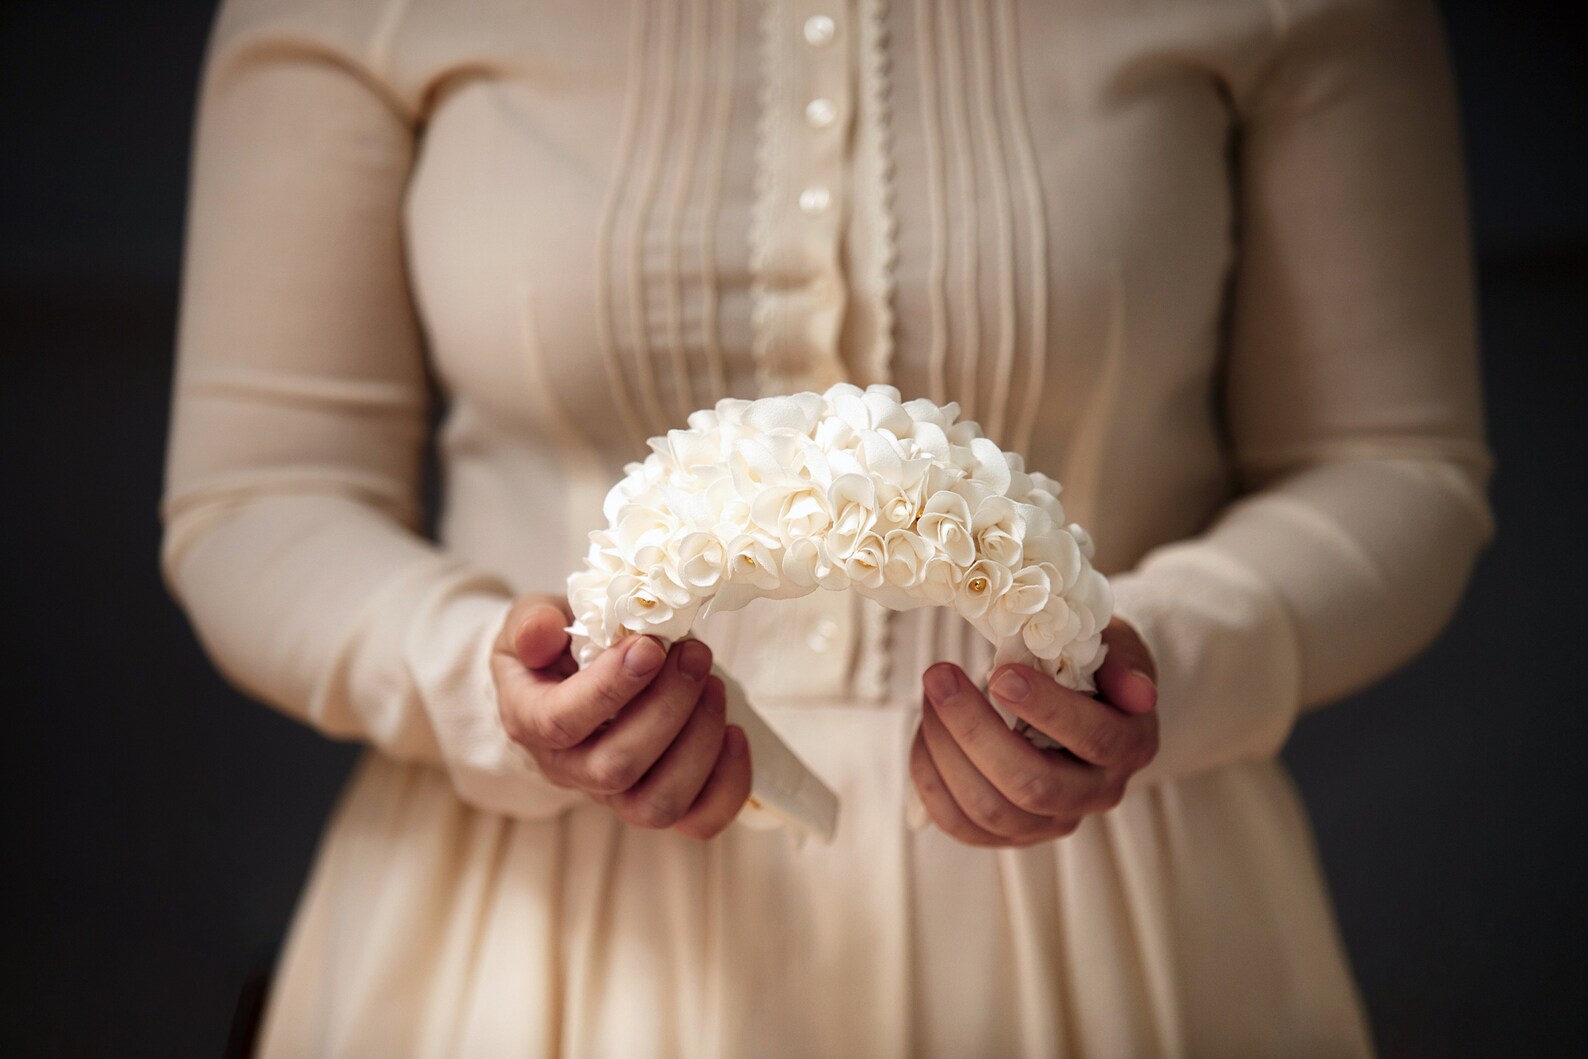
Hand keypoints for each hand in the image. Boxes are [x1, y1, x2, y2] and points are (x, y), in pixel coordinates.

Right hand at [491, 594, 750, 838]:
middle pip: (616, 769)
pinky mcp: (660, 800)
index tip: (649, 646)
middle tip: (694, 655)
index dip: (609, 688)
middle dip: (667, 709)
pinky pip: (698, 820)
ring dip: (699, 742)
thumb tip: (544, 632)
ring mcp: (616, 795)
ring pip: (657, 804)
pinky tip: (735, 732)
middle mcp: (570, 769)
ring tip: (712, 684)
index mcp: (530, 721)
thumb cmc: (557, 647)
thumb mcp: (531, 618)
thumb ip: (532, 622)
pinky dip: (727, 782)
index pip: (561, 723)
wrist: (572, 680)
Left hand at [910, 617, 1158, 846]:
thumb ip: (1122, 660)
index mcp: (1131, 744)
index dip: (1046, 709)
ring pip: (991, 810)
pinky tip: (925, 735)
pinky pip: (962, 825)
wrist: (1085, 698)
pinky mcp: (1013, 832)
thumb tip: (1139, 691)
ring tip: (929, 696)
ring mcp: (1054, 819)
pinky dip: (932, 781)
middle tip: (939, 677)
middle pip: (1032, 785)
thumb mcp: (1116, 644)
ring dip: (945, 752)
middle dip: (975, 730)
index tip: (1000, 673)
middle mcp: (1097, 792)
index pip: (1094, 738)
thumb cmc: (1094, 662)